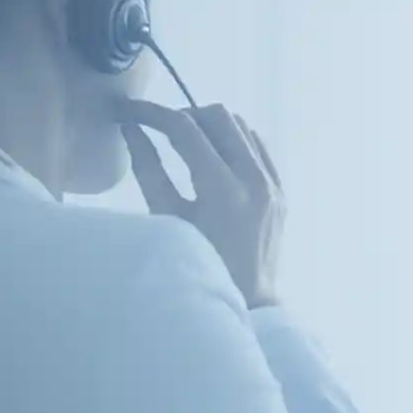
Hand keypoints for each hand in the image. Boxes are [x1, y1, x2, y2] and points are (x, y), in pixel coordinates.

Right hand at [118, 100, 284, 308]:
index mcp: (223, 189)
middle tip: (158, 128)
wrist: (247, 302)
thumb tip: (131, 129)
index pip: (184, 129)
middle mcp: (254, 180)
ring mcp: (273, 184)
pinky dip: (235, 140)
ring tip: (184, 141)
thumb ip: (149, 170)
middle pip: (217, 117)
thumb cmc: (200, 265)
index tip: (131, 111)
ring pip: (241, 126)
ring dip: (210, 125)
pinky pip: (259, 146)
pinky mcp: (282, 190)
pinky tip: (215, 153)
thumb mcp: (168, 219)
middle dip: (183, 114)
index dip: (153, 113)